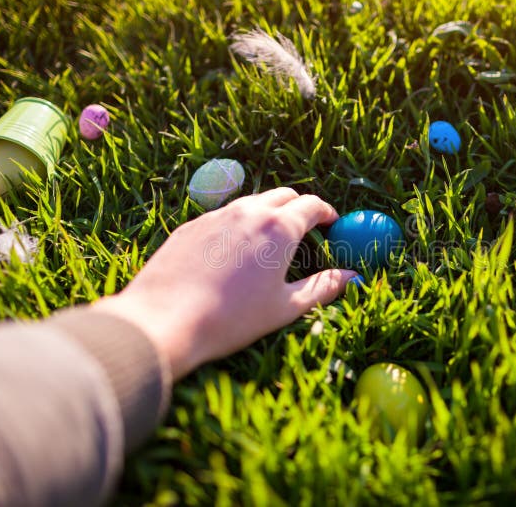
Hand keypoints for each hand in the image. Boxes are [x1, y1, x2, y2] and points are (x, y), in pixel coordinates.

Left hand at [94, 188, 357, 377]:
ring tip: (270, 245)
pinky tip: (233, 256)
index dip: (327, 213)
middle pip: (283, 196)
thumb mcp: (285, 307)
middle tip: (306, 231)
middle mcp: (249, 211)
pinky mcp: (191, 226)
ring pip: (252, 203)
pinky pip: (223, 216)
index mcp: (279, 228)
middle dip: (299, 208)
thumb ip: (323, 287)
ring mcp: (216, 215)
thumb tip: (351, 276)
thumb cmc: (231, 318)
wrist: (164, 320)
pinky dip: (238, 226)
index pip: (312, 205)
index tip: (332, 224)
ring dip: (268, 215)